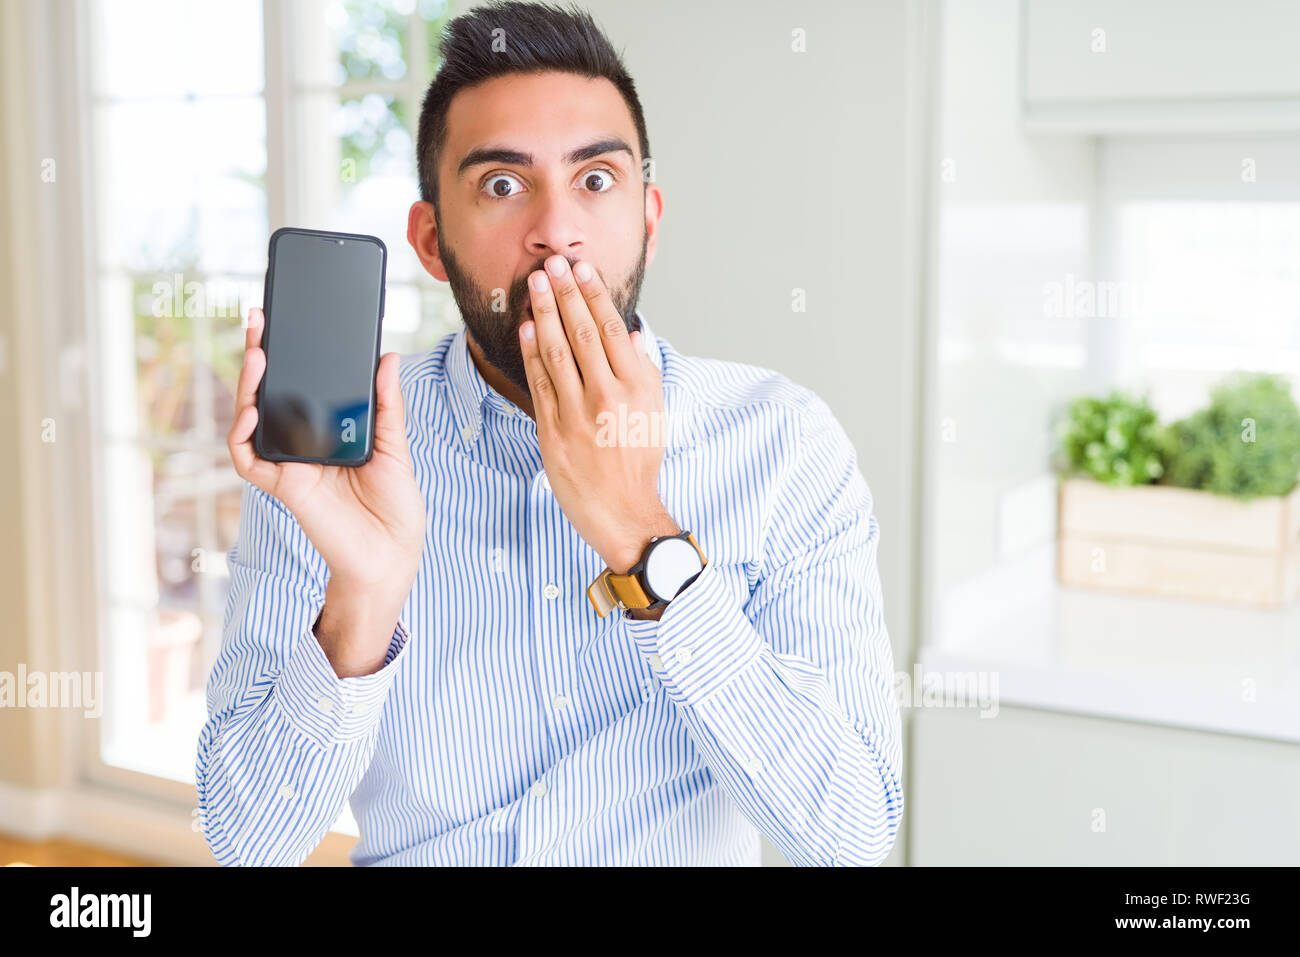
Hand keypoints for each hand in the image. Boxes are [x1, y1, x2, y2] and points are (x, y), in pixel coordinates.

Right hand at [227, 307, 425, 674]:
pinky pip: (250, 460)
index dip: (288, 355)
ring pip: (252, 420)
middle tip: (260, 321)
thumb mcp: (396, 446)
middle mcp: (303, 443)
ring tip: (258, 355)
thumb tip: (388, 358)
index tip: (285, 321)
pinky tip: (249, 412)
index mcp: (329, 429)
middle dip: (260, 357)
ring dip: (248, 387)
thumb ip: (387, 404)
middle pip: (270, 395)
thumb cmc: (395, 505)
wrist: (393, 553)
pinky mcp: (284, 486)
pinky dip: (243, 436)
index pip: (301, 385)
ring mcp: (290, 463)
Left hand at [519, 255, 681, 579]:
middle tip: (552, 264)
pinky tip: (527, 326)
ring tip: (536, 284)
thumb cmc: (639, 460)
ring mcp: (576, 413)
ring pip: (555, 351)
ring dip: (544, 313)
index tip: (581, 270)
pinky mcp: (551, 430)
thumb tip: (631, 334)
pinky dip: (530, 351)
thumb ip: (642, 371)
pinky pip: (538, 382)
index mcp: (636, 387)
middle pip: (580, 332)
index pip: (610, 329)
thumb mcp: (654, 412)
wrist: (622, 511)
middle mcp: (607, 396)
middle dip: (564, 293)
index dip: (592, 295)